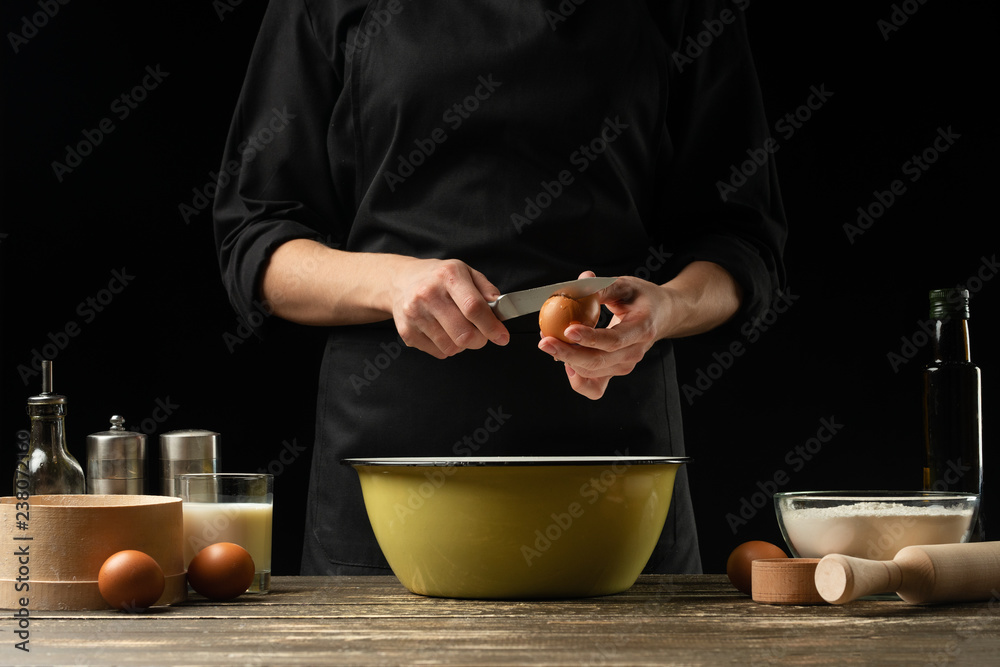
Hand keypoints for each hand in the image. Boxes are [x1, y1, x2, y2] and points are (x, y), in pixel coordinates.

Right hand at [391, 257, 509, 358]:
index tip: (502, 336)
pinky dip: (447, 348)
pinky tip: (443, 332)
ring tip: (459, 330)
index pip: (473, 307)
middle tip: (481, 335)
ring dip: (463, 345)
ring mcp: (415, 314)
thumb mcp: (465, 272)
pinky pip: (438, 352)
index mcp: (448, 276)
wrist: (401, 280)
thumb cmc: (437, 278)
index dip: (491, 326)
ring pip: (452, 347)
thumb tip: (499, 308)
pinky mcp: (407, 332)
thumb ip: (486, 289)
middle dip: (480, 340)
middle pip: (464, 334)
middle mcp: (429, 294)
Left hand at [538, 271, 670, 399]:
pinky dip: (576, 379)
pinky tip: (565, 363)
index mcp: (642, 329)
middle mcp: (634, 352)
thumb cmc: (642, 299)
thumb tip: (578, 284)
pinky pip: (593, 388)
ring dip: (566, 359)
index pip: (613, 340)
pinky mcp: (615, 373)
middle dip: (567, 353)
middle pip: (598, 361)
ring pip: (591, 373)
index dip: (589, 338)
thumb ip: (602, 286)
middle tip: (545, 341)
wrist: (661, 316)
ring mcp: (625, 366)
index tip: (567, 329)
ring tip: (549, 340)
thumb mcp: (626, 285)